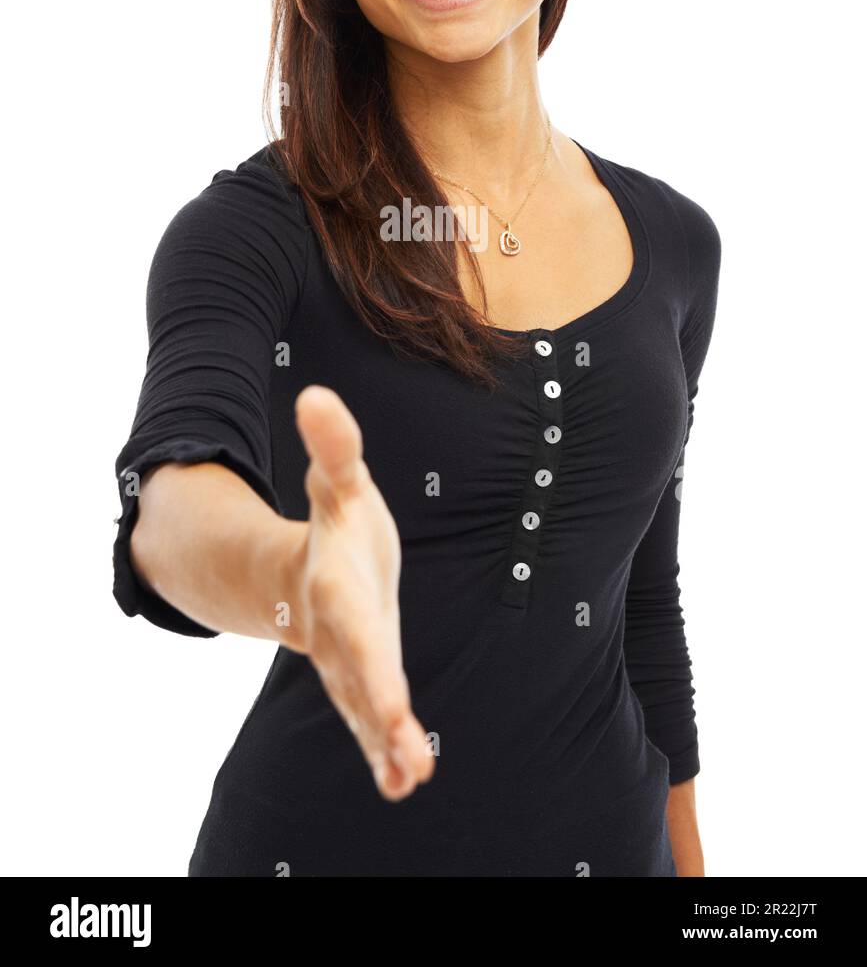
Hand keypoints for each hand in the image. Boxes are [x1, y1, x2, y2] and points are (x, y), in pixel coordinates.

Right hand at [289, 383, 434, 802]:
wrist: (309, 568)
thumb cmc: (336, 522)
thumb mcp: (338, 482)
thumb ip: (334, 446)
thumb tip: (316, 394)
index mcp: (336, 588)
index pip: (358, 629)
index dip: (373, 663)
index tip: (393, 704)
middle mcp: (340, 635)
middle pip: (361, 678)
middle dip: (382, 717)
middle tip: (409, 758)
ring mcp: (350, 664)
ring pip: (366, 708)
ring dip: (385, 745)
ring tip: (410, 780)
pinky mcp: (365, 680)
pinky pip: (373, 719)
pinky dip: (386, 749)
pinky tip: (408, 779)